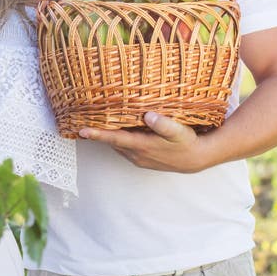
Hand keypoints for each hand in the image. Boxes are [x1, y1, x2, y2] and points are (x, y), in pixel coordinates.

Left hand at [78, 111, 207, 172]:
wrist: (196, 159)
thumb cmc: (187, 142)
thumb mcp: (178, 131)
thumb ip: (163, 124)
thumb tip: (148, 116)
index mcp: (142, 146)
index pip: (115, 138)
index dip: (98, 134)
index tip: (82, 130)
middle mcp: (137, 154)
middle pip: (112, 142)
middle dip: (97, 132)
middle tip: (81, 120)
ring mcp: (138, 158)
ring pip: (117, 145)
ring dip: (106, 136)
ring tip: (93, 124)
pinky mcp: (142, 158)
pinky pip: (124, 147)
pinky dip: (116, 139)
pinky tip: (115, 130)